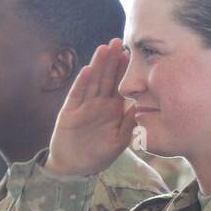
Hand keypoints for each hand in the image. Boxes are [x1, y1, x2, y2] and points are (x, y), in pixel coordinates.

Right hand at [45, 38, 137, 176]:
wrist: (75, 169)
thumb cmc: (98, 155)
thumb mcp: (119, 141)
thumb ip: (129, 124)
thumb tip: (141, 106)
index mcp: (112, 109)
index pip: (120, 85)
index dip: (124, 70)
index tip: (131, 53)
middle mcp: (98, 103)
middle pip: (106, 77)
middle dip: (112, 60)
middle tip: (118, 41)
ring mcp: (84, 106)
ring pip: (93, 81)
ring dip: (98, 65)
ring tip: (104, 48)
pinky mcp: (70, 112)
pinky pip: (77, 95)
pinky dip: (82, 82)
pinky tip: (88, 70)